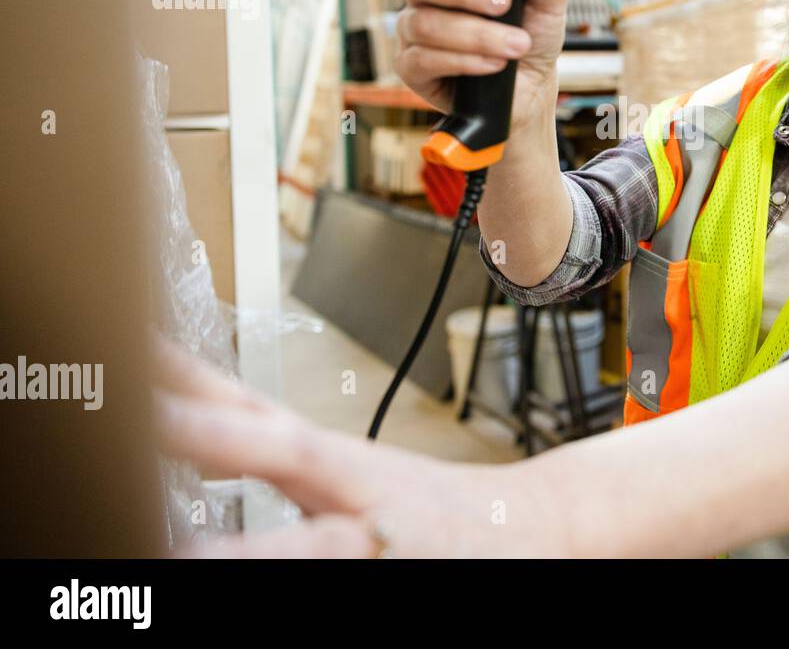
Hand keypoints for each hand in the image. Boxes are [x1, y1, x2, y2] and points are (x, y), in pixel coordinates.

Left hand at [152, 337, 560, 556]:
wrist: (535, 525)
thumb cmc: (431, 509)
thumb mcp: (353, 472)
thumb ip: (277, 456)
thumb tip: (196, 434)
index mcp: (324, 457)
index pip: (239, 403)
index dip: (174, 376)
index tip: (114, 349)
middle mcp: (343, 485)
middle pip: (265, 445)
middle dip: (195, 428)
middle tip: (128, 412)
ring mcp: (368, 537)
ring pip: (297, 540)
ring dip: (233, 545)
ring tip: (162, 541)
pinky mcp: (386, 578)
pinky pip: (321, 578)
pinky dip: (275, 577)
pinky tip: (227, 576)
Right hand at [393, 0, 567, 127]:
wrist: (533, 83)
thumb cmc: (532, 29)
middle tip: (503, 3)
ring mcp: (412, 28)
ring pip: (423, 22)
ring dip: (476, 34)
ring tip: (516, 44)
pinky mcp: (411, 67)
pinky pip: (421, 59)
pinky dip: (464, 60)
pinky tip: (494, 64)